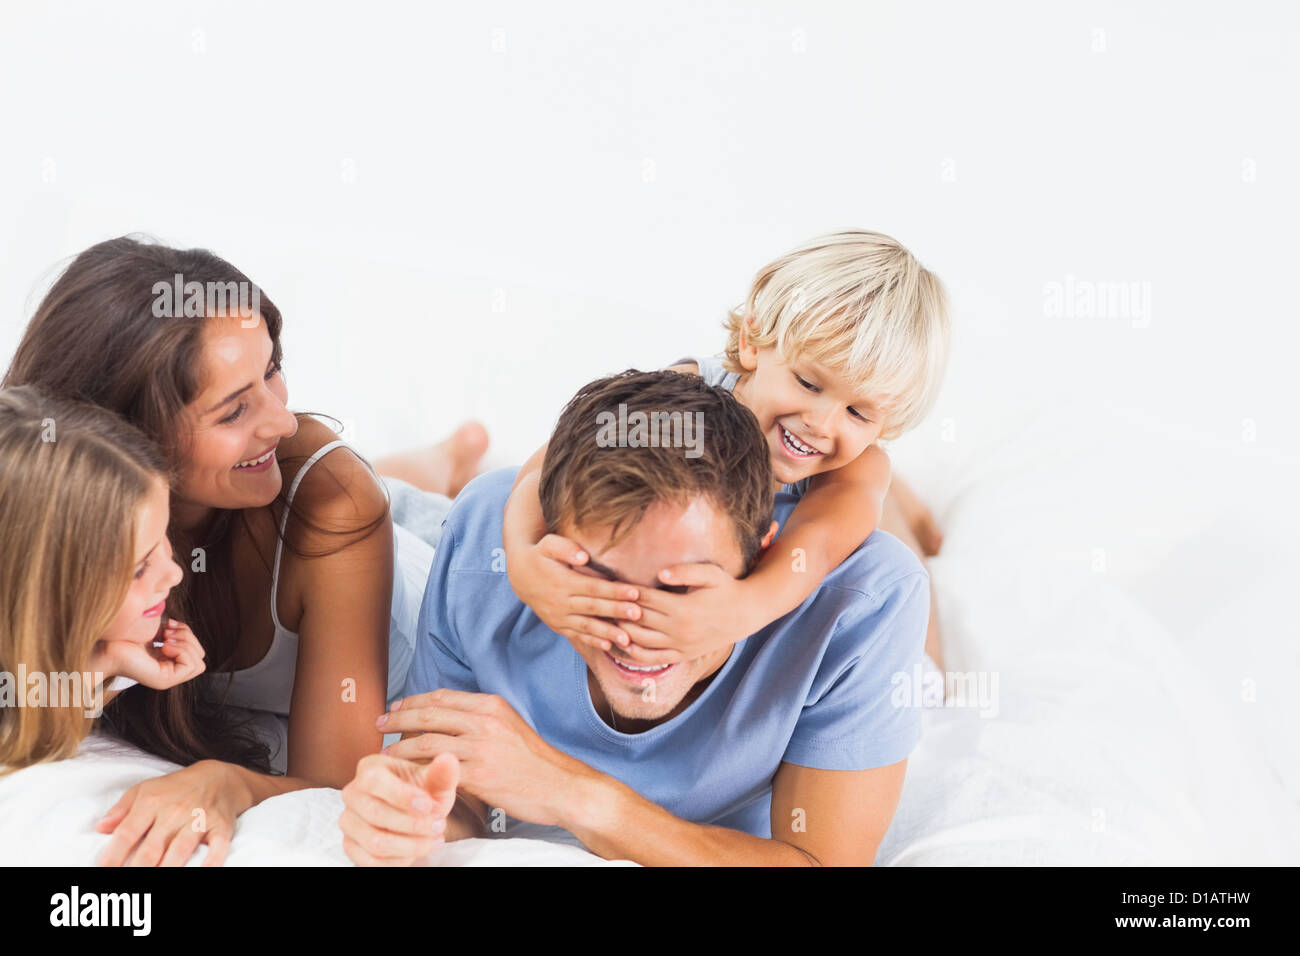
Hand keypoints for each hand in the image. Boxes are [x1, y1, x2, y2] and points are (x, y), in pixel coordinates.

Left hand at [88, 618, 205, 690]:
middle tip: (166, 632)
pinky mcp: (164, 681)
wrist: (107, 647)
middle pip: (200, 656)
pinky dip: (181, 650)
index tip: (168, 627)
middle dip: (188, 637)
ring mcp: (168, 680)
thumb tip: (178, 627)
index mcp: (168, 663)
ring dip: (185, 643)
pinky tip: (163, 645)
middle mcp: (170, 674)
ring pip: (199, 661)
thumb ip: (170, 634)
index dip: (186, 635)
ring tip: (164, 638)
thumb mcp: (153, 634)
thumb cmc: (125, 638)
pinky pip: (190, 665)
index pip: (196, 652)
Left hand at [96, 760, 247, 866]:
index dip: (113, 855)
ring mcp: (199, 819)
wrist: (218, 777)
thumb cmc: (175, 788)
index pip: (127, 833)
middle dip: (138, 868)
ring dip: (168, 868)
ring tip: (157, 881)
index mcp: (151, 802)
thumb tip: (100, 828)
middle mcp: (174, 811)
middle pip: (152, 847)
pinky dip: (213, 860)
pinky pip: (218, 846)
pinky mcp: (220, 826)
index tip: (104, 871)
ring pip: (180, 849)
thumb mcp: (144, 790)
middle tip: (127, 887)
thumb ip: (121, 810)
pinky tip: (206, 870)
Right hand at [339, 752, 458, 865]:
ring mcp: (349, 821)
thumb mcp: (437, 783)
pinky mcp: (351, 846)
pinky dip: (399, 861)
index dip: (402, 795)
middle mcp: (353, 793)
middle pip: (375, 814)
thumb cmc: (425, 794)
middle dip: (413, 824)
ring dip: (410, 845)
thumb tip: (448, 759)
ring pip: (375, 841)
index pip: (375, 781)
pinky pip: (371, 861)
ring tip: (433, 840)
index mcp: (370, 768)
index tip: (429, 805)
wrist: (418, 817)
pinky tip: (416, 852)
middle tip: (438, 826)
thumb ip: (442, 774)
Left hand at [378, 689, 590, 827]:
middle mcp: (484, 721)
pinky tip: (405, 775)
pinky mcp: (480, 774)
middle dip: (399, 717)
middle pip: (430, 714)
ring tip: (385, 751)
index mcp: (491, 705)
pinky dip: (417, 771)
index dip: (414, 700)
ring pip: (427, 740)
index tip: (397, 706)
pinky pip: (438, 769)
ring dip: (401, 746)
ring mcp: (481, 747)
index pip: (443, 696)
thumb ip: (482, 719)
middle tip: (380, 723)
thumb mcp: (510, 725)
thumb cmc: (535, 761)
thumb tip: (451, 717)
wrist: (560, 785)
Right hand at [507, 533, 643, 653]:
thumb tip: (583, 557)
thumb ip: (566, 548)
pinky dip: (592, 641)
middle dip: (617, 611)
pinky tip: (608, 645)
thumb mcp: (548, 544)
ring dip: (608, 633)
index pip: (594, 587)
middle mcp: (561, 602)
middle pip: (594, 608)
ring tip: (627, 640)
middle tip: (639, 615)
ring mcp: (559, 617)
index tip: (635, 592)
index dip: (615, 591)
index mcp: (563, 582)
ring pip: (587, 626)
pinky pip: (577, 635)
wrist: (519, 575)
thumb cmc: (540, 555)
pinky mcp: (558, 625)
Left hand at [615, 563, 755, 663]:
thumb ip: (685, 572)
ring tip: (607, 618)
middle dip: (618, 609)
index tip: (611, 583)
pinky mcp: (682, 655)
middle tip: (601, 600)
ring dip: (621, 630)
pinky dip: (634, 653)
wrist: (746, 614)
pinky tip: (623, 643)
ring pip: (640, 641)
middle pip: (637, 619)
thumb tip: (660, 573)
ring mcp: (680, 645)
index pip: (644, 598)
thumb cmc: (726, 588)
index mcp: (682, 607)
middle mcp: (679, 629)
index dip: (625, 591)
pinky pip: (652, 659)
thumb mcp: (711, 574)